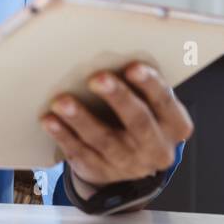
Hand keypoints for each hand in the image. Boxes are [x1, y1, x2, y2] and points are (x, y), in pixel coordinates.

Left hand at [40, 62, 192, 196]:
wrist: (128, 162)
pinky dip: (63, 135)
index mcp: (174, 125)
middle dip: (118, 98)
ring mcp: (128, 163)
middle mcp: (156, 148)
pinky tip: (49, 120)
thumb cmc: (138, 117)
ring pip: (104, 139)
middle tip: (97, 78)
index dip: (150, 84)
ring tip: (61, 101)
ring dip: (81, 119)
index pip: (165, 102)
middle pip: (138, 121)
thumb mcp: (150, 105)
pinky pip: (80, 152)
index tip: (132, 67)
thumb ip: (140, 85)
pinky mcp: (101, 171)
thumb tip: (110, 53)